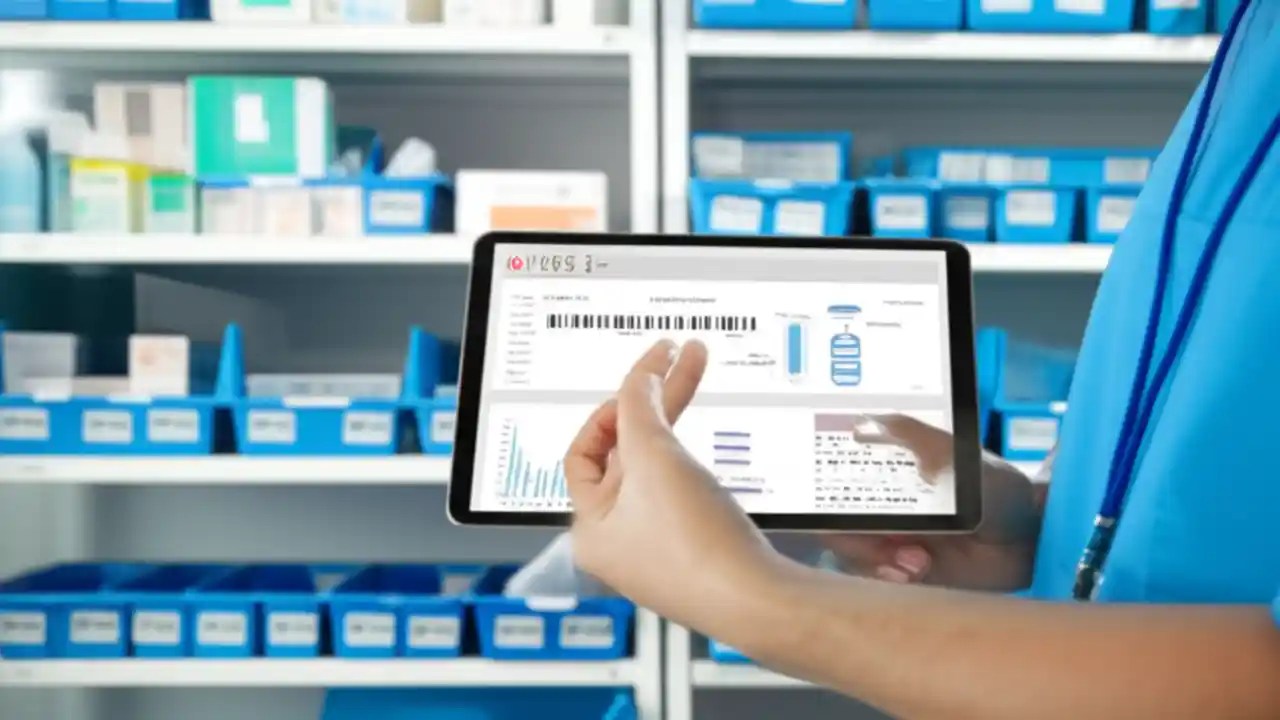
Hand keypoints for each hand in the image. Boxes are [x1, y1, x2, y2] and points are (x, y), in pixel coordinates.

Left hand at [565, 339, 776, 625]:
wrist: (758, 598)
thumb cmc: (696, 545)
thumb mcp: (654, 456)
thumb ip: (639, 407)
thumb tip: (639, 378)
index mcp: (592, 529)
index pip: (583, 452)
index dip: (611, 409)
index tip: (643, 380)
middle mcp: (621, 542)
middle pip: (626, 454)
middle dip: (653, 403)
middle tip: (679, 358)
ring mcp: (660, 547)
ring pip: (659, 467)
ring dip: (675, 422)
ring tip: (696, 372)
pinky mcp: (698, 549)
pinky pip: (685, 490)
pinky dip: (694, 457)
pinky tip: (711, 437)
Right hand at [821, 415, 1042, 591]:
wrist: (1032, 540)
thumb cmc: (996, 489)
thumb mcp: (955, 455)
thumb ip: (913, 436)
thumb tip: (864, 421)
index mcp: (888, 477)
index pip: (837, 482)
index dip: (822, 491)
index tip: (824, 500)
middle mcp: (882, 511)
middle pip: (836, 524)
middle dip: (849, 535)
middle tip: (882, 540)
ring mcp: (892, 545)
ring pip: (853, 557)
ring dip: (874, 559)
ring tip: (912, 560)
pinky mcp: (907, 575)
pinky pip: (879, 582)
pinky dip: (890, 579)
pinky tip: (915, 571)